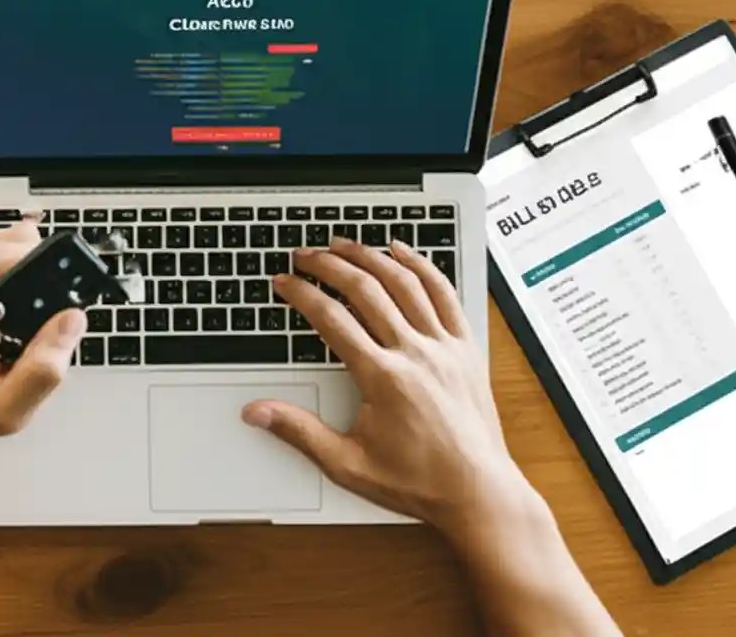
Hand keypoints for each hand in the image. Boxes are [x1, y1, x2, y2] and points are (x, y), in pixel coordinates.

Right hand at [242, 238, 531, 533]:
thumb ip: (298, 431)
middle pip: (366, 290)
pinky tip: (403, 251)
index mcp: (383, 378)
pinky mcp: (466, 348)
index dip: (301, 294)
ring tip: (344, 244)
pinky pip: (444, 293)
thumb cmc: (418, 482)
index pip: (331, 319)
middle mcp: (415, 353)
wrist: (477, 492)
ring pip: (404, 283)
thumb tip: (257, 412)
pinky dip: (422, 266)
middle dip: (329, 265)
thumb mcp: (347, 462)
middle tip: (305, 254)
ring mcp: (444, 346)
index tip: (284, 282)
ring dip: (370, 257)